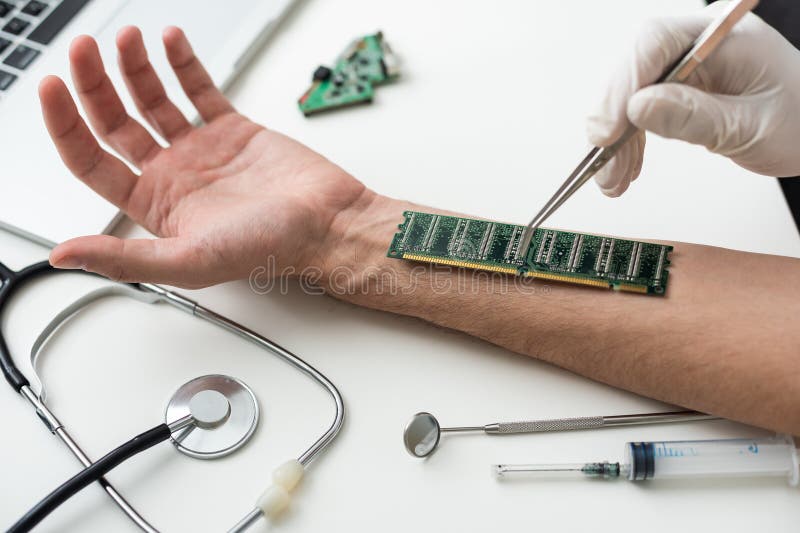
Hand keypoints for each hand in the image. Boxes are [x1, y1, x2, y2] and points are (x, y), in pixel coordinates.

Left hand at [41, 26, 367, 287]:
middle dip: (93, 84)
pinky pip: (200, 89)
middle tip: (85, 49)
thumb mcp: (191, 261)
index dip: (65, 124)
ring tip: (129, 40)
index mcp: (154, 205)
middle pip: (115, 122)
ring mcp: (202, 149)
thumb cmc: (270, 248)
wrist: (328, 222)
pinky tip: (171, 42)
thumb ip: (127, 258)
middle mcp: (173, 175)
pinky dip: (184, 64)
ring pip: (154, 100)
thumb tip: (64, 255)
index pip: (91, 160)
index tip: (54, 87)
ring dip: (134, 67)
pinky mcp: (234, 129)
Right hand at [586, 2, 799, 196]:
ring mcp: (685, 69)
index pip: (655, 43)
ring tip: (612, 179)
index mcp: (721, 37)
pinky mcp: (678, 93)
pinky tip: (623, 169)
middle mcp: (697, 47)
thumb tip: (637, 108)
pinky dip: (626, 144)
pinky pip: (638, 113)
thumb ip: (695, 117)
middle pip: (632, 70)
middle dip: (611, 119)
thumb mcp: (752, 127)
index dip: (622, 84)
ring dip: (614, 141)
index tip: (608, 130)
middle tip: (602, 161)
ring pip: (628, 97)